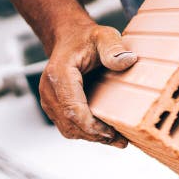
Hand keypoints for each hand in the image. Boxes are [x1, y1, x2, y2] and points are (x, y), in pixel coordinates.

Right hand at [40, 24, 136, 146]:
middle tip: (121, 141)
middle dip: (95, 136)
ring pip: (68, 129)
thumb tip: (128, 61)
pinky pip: (68, 125)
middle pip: (70, 123)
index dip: (92, 125)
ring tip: (117, 140)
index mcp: (59, 74)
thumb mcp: (105, 36)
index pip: (72, 108)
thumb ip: (114, 48)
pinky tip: (106, 133)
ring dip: (92, 137)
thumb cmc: (87, 38)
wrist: (69, 38)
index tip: (113, 133)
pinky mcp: (54, 107)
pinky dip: (86, 132)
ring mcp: (49, 100)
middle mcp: (49, 90)